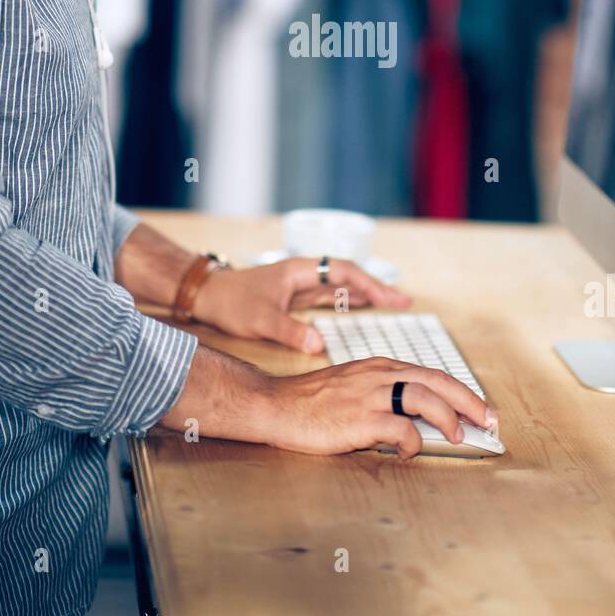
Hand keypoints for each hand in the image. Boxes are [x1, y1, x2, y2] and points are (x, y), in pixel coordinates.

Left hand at [193, 257, 411, 353]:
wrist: (209, 296)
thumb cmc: (232, 302)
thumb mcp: (260, 320)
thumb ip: (290, 332)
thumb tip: (318, 345)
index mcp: (300, 270)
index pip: (343, 272)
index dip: (369, 285)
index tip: (390, 299)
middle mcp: (305, 273)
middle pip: (349, 276)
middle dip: (377, 287)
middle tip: (405, 302)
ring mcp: (302, 283)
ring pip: (342, 284)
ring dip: (367, 292)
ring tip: (395, 303)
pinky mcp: (297, 294)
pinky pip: (331, 293)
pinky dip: (350, 299)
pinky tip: (362, 306)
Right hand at [261, 356, 498, 458]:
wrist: (277, 405)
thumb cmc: (313, 401)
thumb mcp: (354, 385)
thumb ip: (384, 393)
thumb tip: (418, 416)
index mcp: (380, 366)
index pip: (432, 374)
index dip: (461, 392)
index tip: (480, 409)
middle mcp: (379, 375)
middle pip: (437, 381)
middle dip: (469, 402)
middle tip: (488, 420)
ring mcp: (369, 396)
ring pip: (424, 398)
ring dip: (448, 419)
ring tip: (457, 436)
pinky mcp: (359, 419)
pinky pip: (399, 429)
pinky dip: (412, 442)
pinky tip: (408, 452)